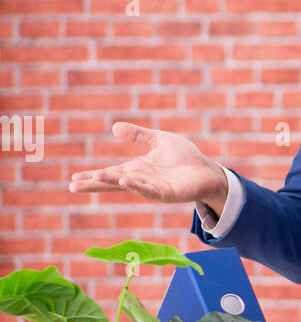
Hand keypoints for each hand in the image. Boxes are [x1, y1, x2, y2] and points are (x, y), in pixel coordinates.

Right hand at [68, 122, 228, 211]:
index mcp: (136, 169)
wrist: (206, 170)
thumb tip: (114, 127)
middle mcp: (140, 180)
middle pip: (112, 183)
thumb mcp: (158, 140)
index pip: (109, 173)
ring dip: (111, 183)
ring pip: (128, 186)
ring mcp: (152, 188)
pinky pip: (149, 190)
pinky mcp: (166, 193)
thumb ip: (138, 135)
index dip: (92, 176)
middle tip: (73, 187)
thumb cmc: (184, 157)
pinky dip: (137, 185)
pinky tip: (124, 181)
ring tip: (95, 179)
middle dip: (94, 184)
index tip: (73, 179)